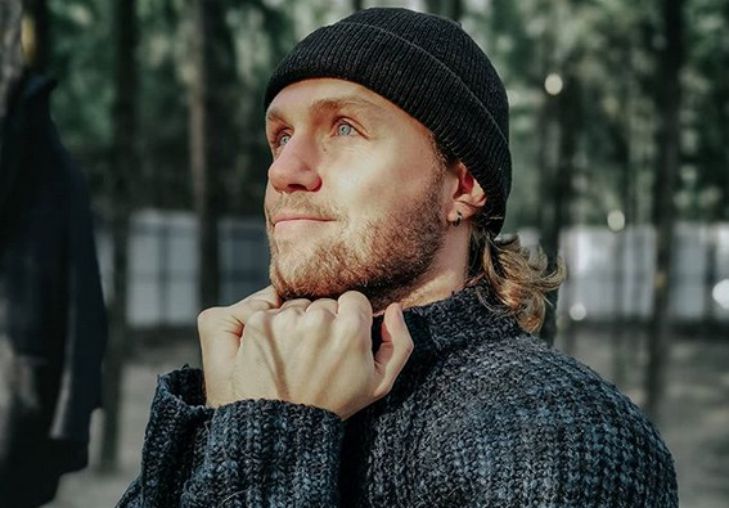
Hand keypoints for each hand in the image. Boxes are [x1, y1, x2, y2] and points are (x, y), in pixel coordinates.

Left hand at [201, 290, 413, 419]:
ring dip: (297, 324)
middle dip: (323, 321)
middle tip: (318, 354)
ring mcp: (286, 320)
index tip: (341, 341)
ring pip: (298, 306)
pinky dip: (273, 329)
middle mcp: (318, 318)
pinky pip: (272, 313)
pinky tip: (278, 355)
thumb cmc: (334, 404)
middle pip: (325, 302)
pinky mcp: (259, 325)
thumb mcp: (378, 384)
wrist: (283, 426)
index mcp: (351, 328)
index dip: (349, 320)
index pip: (353, 299)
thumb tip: (394, 308)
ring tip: (296, 357)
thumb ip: (399, 343)